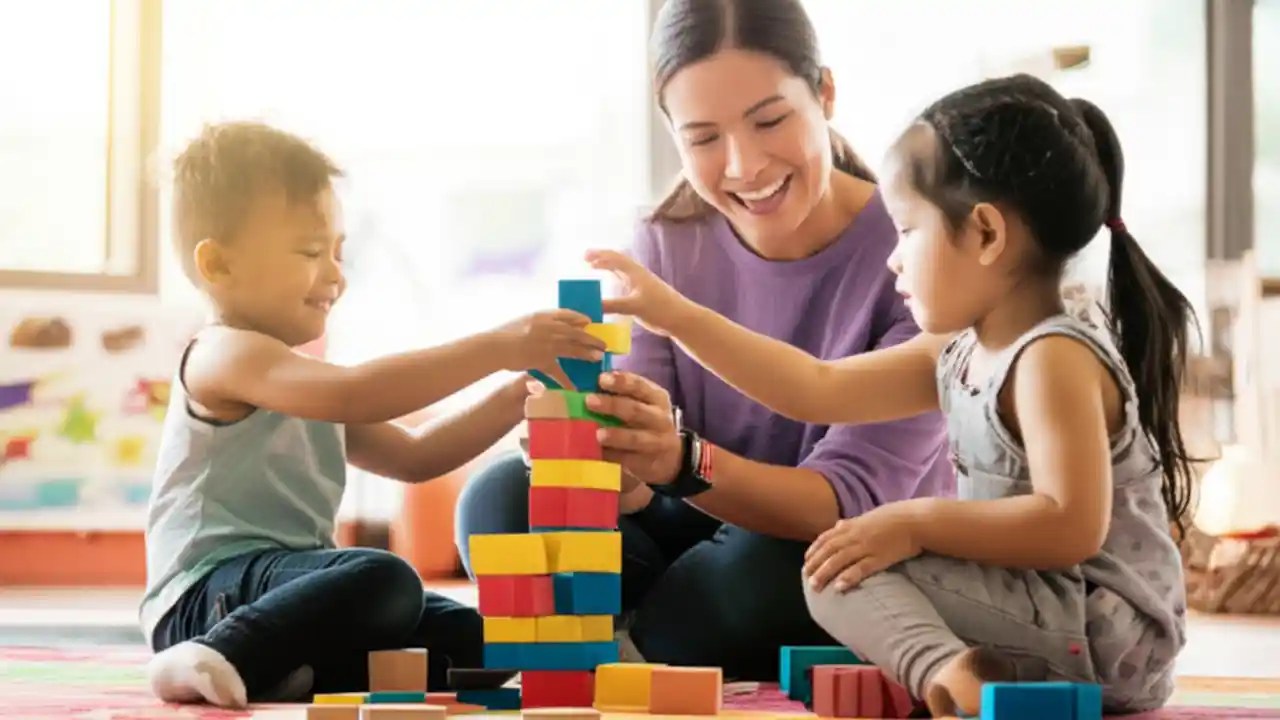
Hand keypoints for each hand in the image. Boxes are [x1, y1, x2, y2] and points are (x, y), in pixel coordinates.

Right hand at [490, 310, 605, 389]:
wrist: (495, 346)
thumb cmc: (505, 332)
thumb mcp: (524, 320)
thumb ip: (539, 322)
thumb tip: (552, 326)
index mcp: (544, 315)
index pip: (568, 314)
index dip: (580, 318)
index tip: (589, 321)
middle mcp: (550, 328)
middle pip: (577, 332)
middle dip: (591, 338)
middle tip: (603, 344)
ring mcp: (549, 344)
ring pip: (574, 349)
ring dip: (587, 354)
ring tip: (598, 358)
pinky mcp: (544, 360)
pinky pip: (558, 372)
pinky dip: (566, 381)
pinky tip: (574, 388)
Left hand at [584, 371, 681, 486]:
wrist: (671, 455)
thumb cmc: (647, 421)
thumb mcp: (645, 403)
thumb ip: (624, 393)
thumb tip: (591, 384)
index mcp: (657, 398)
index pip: (640, 386)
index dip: (621, 382)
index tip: (601, 379)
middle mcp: (659, 419)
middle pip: (636, 411)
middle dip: (612, 405)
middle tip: (590, 401)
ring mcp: (655, 443)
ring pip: (635, 438)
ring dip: (616, 435)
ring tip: (598, 434)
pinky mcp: (646, 463)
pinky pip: (627, 460)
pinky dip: (610, 456)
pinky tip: (596, 453)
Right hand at [585, 249, 695, 336]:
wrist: (681, 319)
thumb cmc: (660, 309)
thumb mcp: (634, 307)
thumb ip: (612, 305)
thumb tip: (590, 306)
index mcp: (636, 273)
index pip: (615, 258)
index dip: (599, 256)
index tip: (584, 258)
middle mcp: (638, 275)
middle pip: (618, 260)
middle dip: (602, 257)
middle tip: (586, 258)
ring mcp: (642, 284)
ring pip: (622, 270)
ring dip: (608, 266)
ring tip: (595, 267)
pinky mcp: (644, 294)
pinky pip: (625, 281)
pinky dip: (615, 278)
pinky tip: (612, 285)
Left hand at [803, 502, 924, 592]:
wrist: (915, 520)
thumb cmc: (893, 518)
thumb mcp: (868, 517)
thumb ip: (851, 523)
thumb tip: (836, 525)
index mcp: (852, 526)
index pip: (826, 538)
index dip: (814, 550)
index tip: (806, 560)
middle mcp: (855, 536)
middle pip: (829, 551)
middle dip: (815, 564)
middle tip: (805, 578)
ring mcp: (867, 546)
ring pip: (840, 560)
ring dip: (825, 573)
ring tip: (815, 586)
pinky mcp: (880, 557)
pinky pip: (861, 568)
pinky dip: (849, 577)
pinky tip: (839, 587)